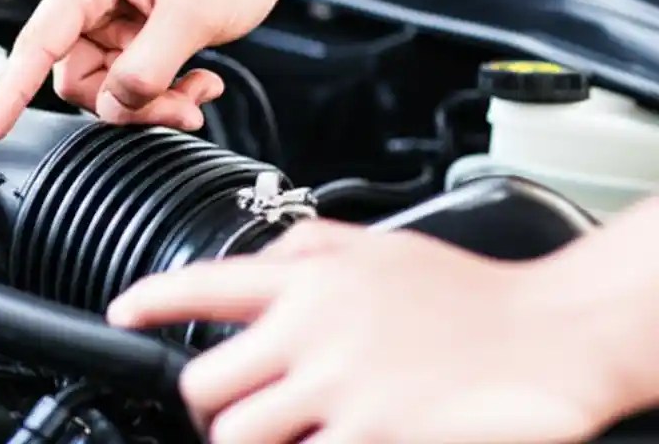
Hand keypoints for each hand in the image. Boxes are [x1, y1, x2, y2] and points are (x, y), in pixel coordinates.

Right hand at [0, 0, 306, 142]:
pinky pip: (133, 77)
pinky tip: (201, 79)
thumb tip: (116, 104)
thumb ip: (148, 67)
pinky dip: (166, 88)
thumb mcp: (193, 12)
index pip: (37, 44)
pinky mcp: (135, 28)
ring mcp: (113, 13)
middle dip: (128, 102)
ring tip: (200, 88)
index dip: (10, 92)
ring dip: (154, 99)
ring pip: (109, 84)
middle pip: (79, 77)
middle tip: (180, 106)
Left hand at [107, 220, 632, 443]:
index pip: (203, 283)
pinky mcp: (370, 433)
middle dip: (204, 405)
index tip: (123, 312)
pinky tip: (326, 438)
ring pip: (236, 433)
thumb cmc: (468, 292)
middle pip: (205, 382)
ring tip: (273, 434)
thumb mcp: (378, 246)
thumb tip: (251, 267)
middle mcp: (311, 330)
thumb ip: (305, 252)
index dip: (151, 301)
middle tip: (225, 412)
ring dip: (244, 440)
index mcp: (309, 281)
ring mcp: (337, 387)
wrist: (549, 334)